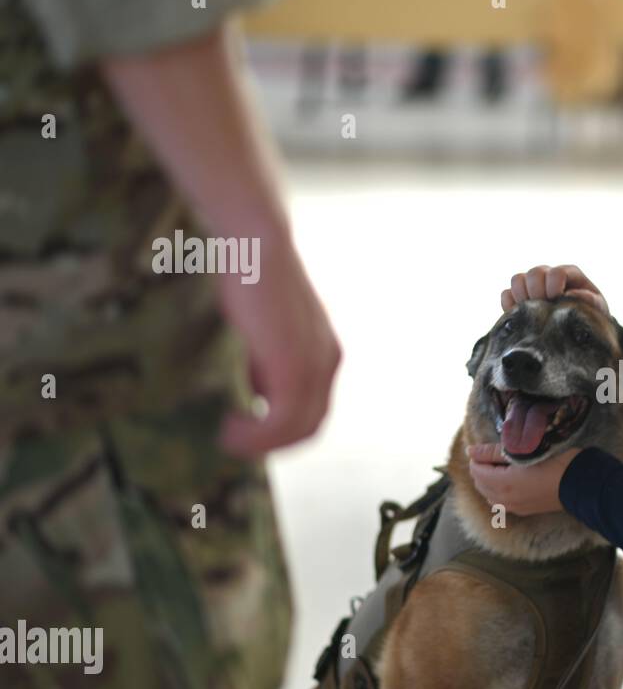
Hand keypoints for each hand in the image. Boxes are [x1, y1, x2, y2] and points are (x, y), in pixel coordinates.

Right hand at [217, 233, 341, 456]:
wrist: (257, 245)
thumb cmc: (252, 280)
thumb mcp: (264, 331)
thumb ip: (268, 362)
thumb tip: (257, 392)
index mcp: (325, 355)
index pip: (314, 409)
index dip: (283, 429)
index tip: (249, 430)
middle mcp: (328, 362)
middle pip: (310, 426)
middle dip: (272, 443)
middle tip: (236, 441)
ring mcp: (315, 365)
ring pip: (297, 427)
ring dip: (261, 442)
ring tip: (229, 438)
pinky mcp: (293, 365)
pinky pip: (282, 418)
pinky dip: (257, 433)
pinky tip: (231, 426)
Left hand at [466, 443, 582, 516]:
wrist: (579, 483)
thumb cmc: (555, 462)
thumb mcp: (523, 452)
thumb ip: (494, 452)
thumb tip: (470, 452)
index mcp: (502, 483)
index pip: (476, 469)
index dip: (480, 456)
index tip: (491, 447)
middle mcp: (504, 499)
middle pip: (479, 483)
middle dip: (482, 468)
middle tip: (497, 454)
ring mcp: (513, 507)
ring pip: (488, 495)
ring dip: (489, 481)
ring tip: (503, 467)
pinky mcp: (523, 511)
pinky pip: (500, 503)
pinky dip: (498, 492)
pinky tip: (510, 481)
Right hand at [504, 264, 608, 315]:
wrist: (579, 332)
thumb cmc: (590, 316)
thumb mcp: (596, 308)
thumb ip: (589, 300)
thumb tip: (569, 294)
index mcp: (569, 274)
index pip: (555, 272)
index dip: (554, 286)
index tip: (557, 300)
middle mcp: (548, 276)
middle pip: (533, 272)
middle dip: (536, 290)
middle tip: (543, 306)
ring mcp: (533, 286)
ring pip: (517, 280)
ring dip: (521, 295)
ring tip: (532, 310)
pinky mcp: (519, 299)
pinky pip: (506, 294)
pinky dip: (510, 304)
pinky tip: (522, 315)